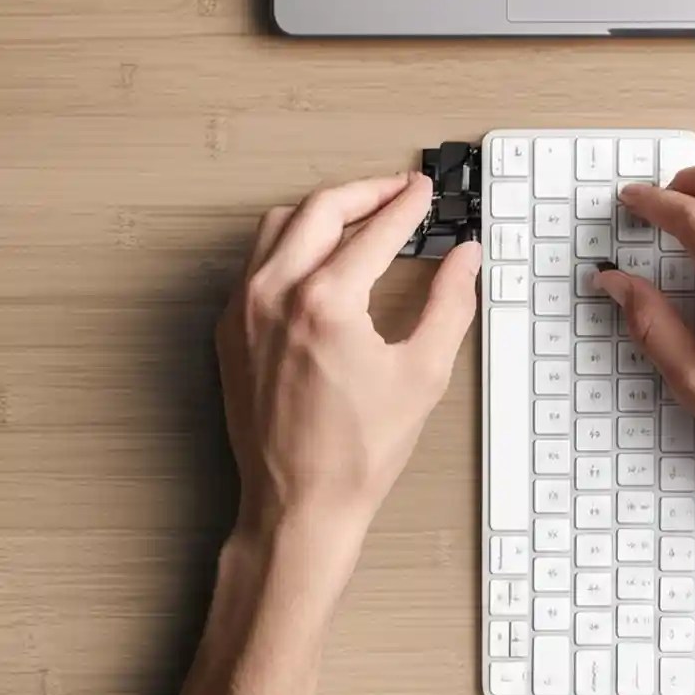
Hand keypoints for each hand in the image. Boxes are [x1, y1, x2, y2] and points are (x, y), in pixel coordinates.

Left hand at [215, 173, 480, 538]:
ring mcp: (243, 311)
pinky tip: (321, 257)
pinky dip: (292, 244)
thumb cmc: (358, 452)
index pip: (375, 231)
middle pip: (320, 210)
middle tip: (399, 191)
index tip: (425, 192)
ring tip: (361, 215)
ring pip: (279, 227)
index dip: (408, 205)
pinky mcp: (228, 330)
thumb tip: (466, 258)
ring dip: (324, 211)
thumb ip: (450, 303)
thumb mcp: (424, 373)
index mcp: (325, 303)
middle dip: (366, 192)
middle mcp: (274, 296)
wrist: (300, 503)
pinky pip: (257, 262)